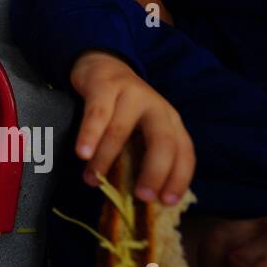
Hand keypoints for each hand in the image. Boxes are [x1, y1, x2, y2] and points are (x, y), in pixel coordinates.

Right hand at [69, 50, 194, 205]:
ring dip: (106, 158)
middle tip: (141, 197)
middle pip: (163, 141)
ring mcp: (132, 94)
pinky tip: (82, 153)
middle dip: (154, 171)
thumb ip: (141, 158)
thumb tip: (137, 200)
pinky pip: (97, 114)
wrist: (102, 65)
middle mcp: (157, 108)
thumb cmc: (121, 110)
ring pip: (122, 130)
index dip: (179, 178)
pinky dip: (89, 135)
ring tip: (92, 180)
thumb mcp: (140, 132)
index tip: (166, 202)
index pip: (184, 153)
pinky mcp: (105, 86)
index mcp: (171, 123)